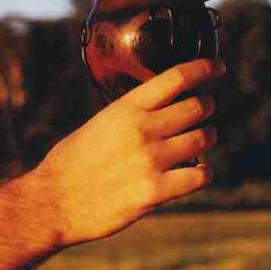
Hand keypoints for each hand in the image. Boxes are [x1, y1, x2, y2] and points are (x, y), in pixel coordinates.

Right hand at [30, 59, 224, 246]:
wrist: (53, 202)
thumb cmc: (72, 161)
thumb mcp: (101, 123)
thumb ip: (132, 114)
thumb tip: (162, 108)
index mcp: (127, 108)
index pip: (177, 77)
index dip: (204, 69)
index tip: (218, 67)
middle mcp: (143, 129)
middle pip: (198, 107)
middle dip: (206, 107)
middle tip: (204, 110)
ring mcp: (151, 160)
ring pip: (203, 139)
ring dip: (206, 138)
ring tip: (199, 141)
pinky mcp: (155, 192)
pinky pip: (200, 176)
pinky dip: (203, 172)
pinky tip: (196, 171)